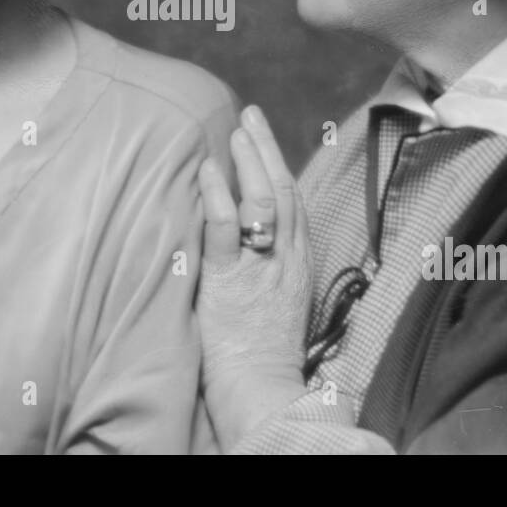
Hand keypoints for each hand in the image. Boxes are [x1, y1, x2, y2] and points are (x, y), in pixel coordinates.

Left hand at [197, 104, 312, 448]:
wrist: (263, 391)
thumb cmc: (261, 354)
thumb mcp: (277, 303)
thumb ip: (268, 268)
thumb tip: (247, 237)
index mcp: (299, 264)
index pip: (295, 203)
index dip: (279, 164)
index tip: (262, 136)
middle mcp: (287, 260)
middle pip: (284, 190)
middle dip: (267, 148)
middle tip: (250, 114)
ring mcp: (263, 269)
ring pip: (265, 201)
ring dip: (249, 161)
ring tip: (234, 131)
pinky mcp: (232, 282)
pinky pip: (229, 230)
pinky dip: (219, 196)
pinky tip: (208, 172)